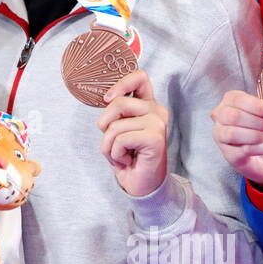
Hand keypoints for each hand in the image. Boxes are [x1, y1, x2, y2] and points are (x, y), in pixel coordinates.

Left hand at [96, 70, 168, 197]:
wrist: (141, 185)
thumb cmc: (128, 157)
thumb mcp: (118, 130)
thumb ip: (117, 113)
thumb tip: (109, 98)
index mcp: (148, 105)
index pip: (139, 77)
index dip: (121, 83)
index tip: (107, 98)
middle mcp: (157, 110)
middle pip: (117, 103)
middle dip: (104, 125)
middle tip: (113, 143)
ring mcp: (158, 123)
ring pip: (115, 125)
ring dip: (108, 145)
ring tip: (120, 155)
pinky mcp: (155, 137)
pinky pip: (120, 139)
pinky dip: (116, 154)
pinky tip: (127, 160)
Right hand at [211, 90, 262, 187]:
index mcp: (230, 101)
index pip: (237, 99)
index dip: (257, 106)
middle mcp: (221, 117)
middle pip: (233, 116)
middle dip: (259, 122)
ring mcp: (221, 137)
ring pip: (233, 133)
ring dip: (257, 136)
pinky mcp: (228, 154)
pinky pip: (243, 150)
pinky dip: (261, 148)